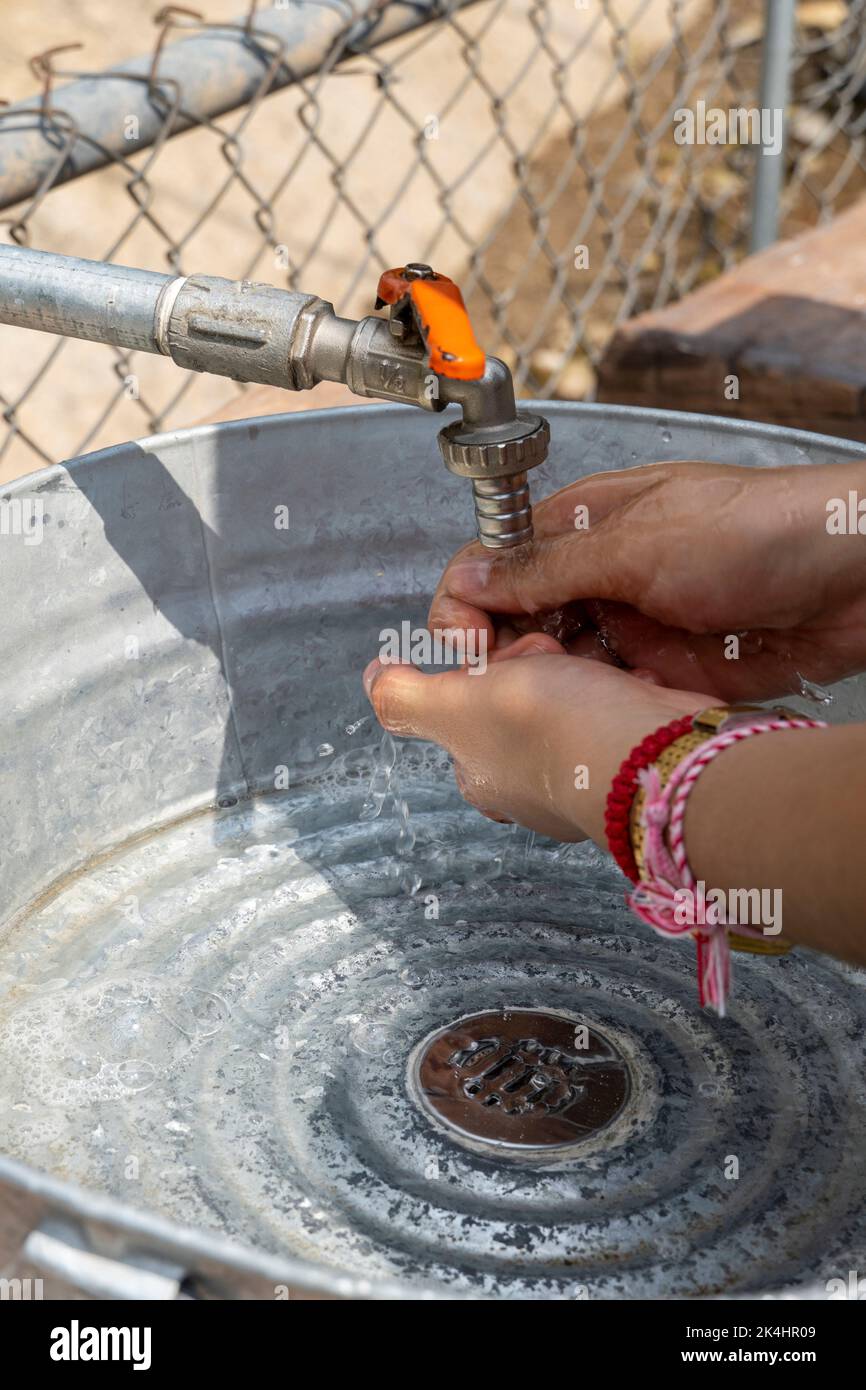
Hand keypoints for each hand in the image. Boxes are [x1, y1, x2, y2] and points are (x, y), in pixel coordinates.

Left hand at [363, 635, 706, 841]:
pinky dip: (626, 687)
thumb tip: (373, 680)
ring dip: (582, 670)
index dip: (479, 671)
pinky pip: (623, 706)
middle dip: (535, 666)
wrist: (649, 752)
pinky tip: (629, 682)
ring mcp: (588, 774)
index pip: (464, 710)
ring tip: (592, 668)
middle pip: (519, 699)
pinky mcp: (637, 759)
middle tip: (549, 661)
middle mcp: (532, 786)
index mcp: (483, 776)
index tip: (499, 658)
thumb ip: (406, 696)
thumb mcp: (453, 703)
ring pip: (574, 698)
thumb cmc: (550, 729)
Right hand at [427, 460, 865, 699]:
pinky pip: (605, 695)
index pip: (494, 564)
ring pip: (556, 665)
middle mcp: (598, 576)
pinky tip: (589, 713)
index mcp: (583, 525)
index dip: (467, 605)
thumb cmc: (759, 531)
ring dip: (545, 685)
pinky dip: (589, 707)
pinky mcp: (661, 671)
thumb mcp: (639, 542)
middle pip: (516, 620)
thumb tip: (472, 576)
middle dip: (501, 654)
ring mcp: (629, 625)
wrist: (853, 580)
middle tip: (511, 682)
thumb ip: (549, 566)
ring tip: (552, 699)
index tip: (461, 647)